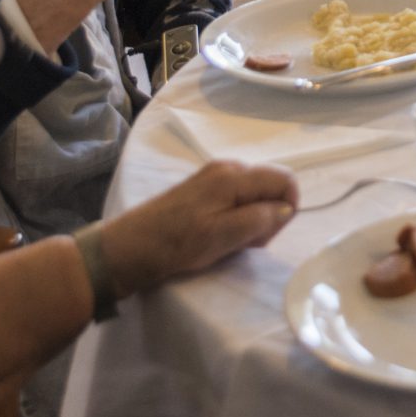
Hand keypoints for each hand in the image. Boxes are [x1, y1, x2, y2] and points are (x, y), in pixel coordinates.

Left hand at [98, 160, 297, 298]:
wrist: (129, 248)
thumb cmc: (176, 244)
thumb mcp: (223, 237)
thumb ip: (259, 220)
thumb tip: (286, 208)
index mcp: (233, 176)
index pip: (285, 180)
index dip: (286, 208)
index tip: (266, 234)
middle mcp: (227, 168)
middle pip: (271, 185)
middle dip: (269, 215)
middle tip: (245, 242)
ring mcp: (214, 176)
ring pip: (255, 193)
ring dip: (252, 219)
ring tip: (229, 241)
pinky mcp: (203, 188)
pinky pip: (237, 198)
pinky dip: (237, 217)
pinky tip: (218, 235)